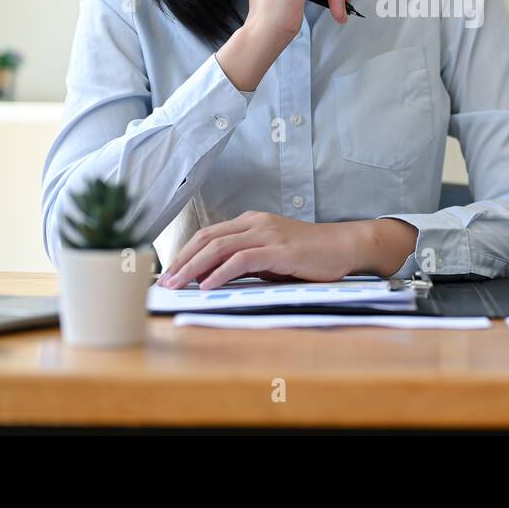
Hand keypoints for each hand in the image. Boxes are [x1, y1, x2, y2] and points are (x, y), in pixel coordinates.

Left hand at [158, 210, 360, 289]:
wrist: (344, 246)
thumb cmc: (309, 255)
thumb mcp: (271, 256)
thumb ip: (244, 262)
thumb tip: (212, 277)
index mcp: (251, 222)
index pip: (208, 234)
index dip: (184, 253)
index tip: (168, 273)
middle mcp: (255, 223)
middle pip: (207, 238)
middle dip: (181, 261)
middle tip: (164, 282)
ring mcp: (267, 234)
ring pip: (219, 247)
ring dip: (193, 268)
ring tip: (177, 285)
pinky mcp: (279, 250)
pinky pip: (242, 259)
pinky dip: (220, 272)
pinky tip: (207, 286)